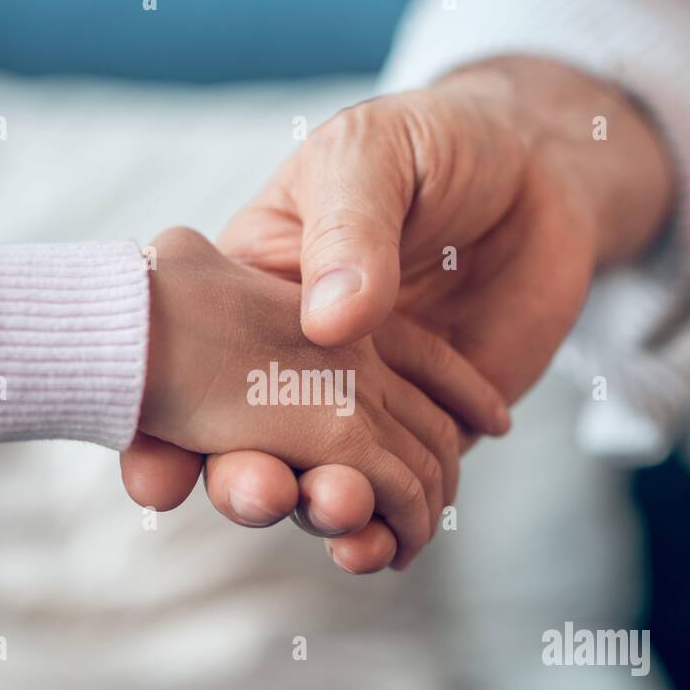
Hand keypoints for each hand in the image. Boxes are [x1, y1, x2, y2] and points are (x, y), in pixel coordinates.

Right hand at [124, 57, 674, 570]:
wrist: (537, 171)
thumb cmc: (432, 144)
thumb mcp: (371, 154)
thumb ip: (349, 228)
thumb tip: (332, 324)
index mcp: (251, 294)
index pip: (185, 372)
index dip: (157, 430)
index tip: (152, 476)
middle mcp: (293, 364)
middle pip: (247, 446)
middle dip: (244, 483)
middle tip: (260, 491)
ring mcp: (357, 405)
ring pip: (319, 482)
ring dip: (321, 512)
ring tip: (343, 513)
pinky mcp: (424, 434)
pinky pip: (397, 497)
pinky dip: (388, 530)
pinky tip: (392, 545)